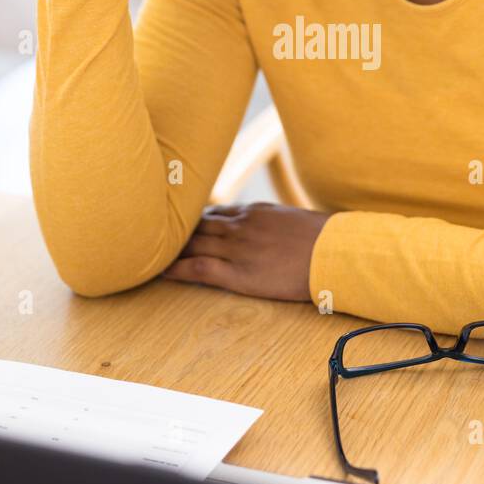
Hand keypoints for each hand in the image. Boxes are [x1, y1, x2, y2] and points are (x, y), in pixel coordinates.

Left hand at [161, 202, 332, 301]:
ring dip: (172, 248)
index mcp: (254, 211)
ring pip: (193, 244)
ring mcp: (237, 248)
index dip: (196, 220)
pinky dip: (177, 269)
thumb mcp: (294, 220)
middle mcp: (240, 225)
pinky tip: (162, 271)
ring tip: (150, 253)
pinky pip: (198, 269)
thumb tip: (275, 227)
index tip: (182, 224)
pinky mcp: (238, 273)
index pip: (216, 213)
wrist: (333, 253)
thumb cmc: (323, 240)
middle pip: (198, 225)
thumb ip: (275, 222)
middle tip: (155, 235)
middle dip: (177, 231)